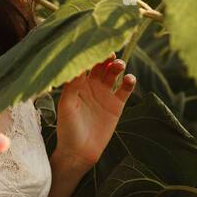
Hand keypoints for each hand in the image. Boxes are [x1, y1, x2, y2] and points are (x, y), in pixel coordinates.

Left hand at [54, 54, 136, 169]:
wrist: (79, 151)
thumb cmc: (68, 128)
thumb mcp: (66, 105)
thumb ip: (72, 86)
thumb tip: (78, 65)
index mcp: (76, 83)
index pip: (84, 63)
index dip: (89, 53)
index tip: (94, 45)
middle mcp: (91, 85)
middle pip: (100, 64)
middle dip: (105, 56)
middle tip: (110, 54)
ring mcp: (104, 94)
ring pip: (113, 73)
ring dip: (117, 66)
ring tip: (118, 66)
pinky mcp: (117, 105)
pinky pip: (125, 89)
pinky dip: (129, 82)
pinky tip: (130, 79)